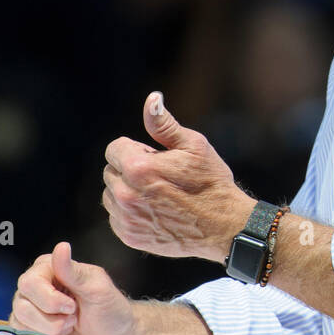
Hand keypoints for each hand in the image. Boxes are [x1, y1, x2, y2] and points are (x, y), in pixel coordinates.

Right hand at [9, 241, 137, 334]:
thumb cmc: (109, 310)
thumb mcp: (97, 288)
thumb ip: (74, 271)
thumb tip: (61, 247)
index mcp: (49, 268)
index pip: (30, 283)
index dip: (50, 300)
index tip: (72, 307)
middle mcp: (35, 285)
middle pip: (22, 304)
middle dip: (51, 319)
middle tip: (74, 317)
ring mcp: (30, 307)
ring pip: (20, 322)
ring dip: (50, 331)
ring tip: (70, 325)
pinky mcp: (30, 328)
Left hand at [102, 92, 255, 261]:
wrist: (223, 226)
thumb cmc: (210, 182)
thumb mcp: (193, 146)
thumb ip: (164, 123)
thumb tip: (152, 98)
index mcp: (138, 168)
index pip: (114, 148)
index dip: (136, 149)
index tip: (157, 158)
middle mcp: (125, 195)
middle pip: (111, 171)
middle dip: (130, 169)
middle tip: (160, 176)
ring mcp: (126, 219)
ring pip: (111, 194)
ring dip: (127, 190)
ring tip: (157, 194)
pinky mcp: (129, 236)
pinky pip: (117, 216)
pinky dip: (130, 211)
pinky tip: (154, 210)